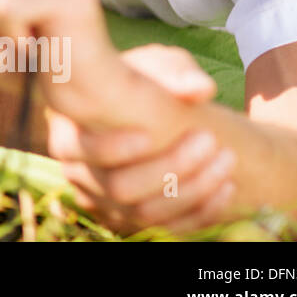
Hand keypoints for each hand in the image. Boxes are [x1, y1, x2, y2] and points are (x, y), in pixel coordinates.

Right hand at [47, 44, 236, 233]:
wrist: (159, 115)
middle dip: (169, 168)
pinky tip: (227, 187)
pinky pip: (168, 231)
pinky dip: (201, 212)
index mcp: (70, 133)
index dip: (112, 148)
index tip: (148, 134)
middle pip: (119, 188)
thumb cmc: (147, 82)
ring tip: (225, 160)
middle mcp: (81, 175)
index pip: (81, 150)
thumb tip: (200, 88)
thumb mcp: (157, 66)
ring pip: (146, 214)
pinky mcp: (136, 223)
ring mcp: (108, 205)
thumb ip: (174, 72)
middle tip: (208, 140)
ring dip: (192, 191)